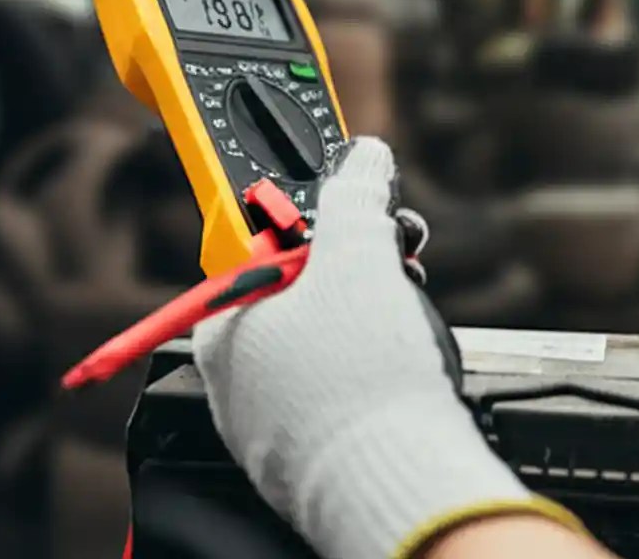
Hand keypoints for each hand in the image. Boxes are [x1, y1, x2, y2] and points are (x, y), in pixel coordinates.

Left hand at [192, 138, 584, 558]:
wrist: (399, 483)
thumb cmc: (363, 374)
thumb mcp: (359, 254)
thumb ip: (357, 194)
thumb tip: (363, 155)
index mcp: (226, 323)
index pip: (271, 247)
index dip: (327, 224)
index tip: (367, 218)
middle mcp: (236, 379)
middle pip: (304, 295)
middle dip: (363, 270)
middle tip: (403, 265)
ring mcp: (272, 425)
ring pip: (328, 346)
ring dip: (375, 319)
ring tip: (412, 323)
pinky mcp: (312, 459)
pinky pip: (343, 395)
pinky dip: (376, 374)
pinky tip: (406, 372)